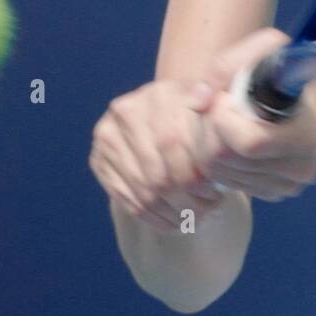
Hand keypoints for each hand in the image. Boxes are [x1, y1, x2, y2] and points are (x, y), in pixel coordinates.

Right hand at [89, 78, 227, 232]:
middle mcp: (126, 111)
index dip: (196, 173)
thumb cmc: (199, 118)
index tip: (216, 191)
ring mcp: (108, 138)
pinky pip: (129, 200)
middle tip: (209, 211)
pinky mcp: (98, 161)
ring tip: (196, 219)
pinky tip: (175, 222)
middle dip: (187, 199)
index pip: (173, 143)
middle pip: (158, 172)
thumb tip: (206, 98)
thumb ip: (215, 102)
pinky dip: (156, 218)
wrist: (166, 120)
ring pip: (145, 192)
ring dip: (173, 213)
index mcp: (157, 93)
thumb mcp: (213, 106)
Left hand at [188, 27, 315, 201]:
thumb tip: (198, 101)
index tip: (224, 97)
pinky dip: (215, 160)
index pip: (251, 142)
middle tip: (219, 106)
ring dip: (209, 143)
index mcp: (309, 134)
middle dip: (210, 128)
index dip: (224, 119)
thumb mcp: (263, 52)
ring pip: (219, 173)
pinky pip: (224, 183)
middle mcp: (302, 167)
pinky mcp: (271, 192)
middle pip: (227, 159)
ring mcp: (286, 185)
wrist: (302, 93)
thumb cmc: (283, 71)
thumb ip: (225, 65)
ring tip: (224, 119)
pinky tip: (228, 138)